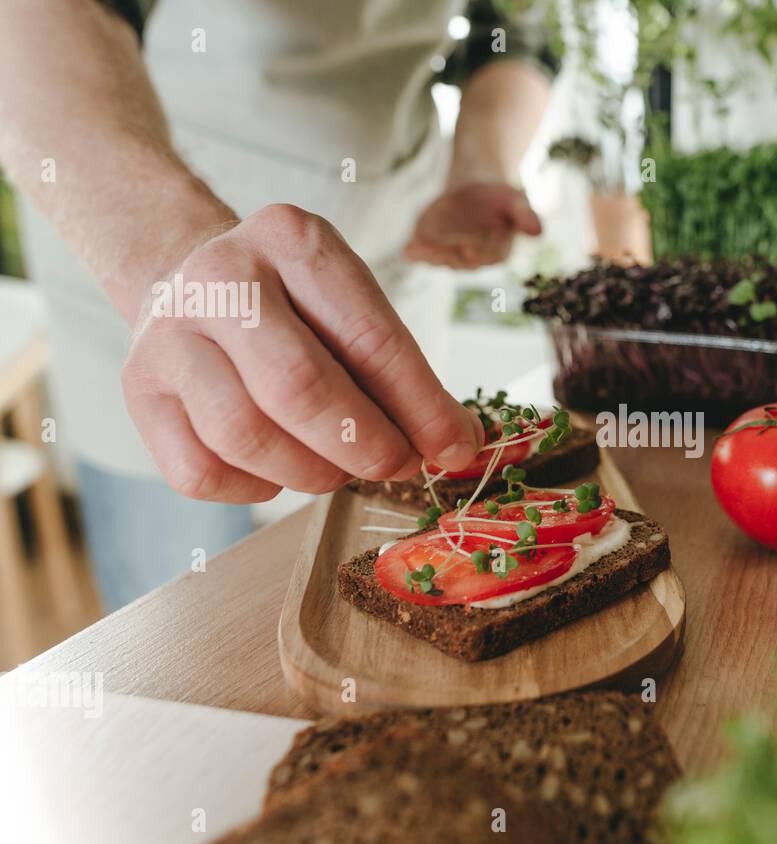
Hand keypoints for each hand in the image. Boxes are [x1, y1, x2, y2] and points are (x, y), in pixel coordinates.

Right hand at [121, 204, 483, 502]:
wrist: (189, 278)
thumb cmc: (295, 305)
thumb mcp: (350, 305)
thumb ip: (400, 372)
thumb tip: (455, 445)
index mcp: (292, 240)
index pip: (369, 336)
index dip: (420, 405)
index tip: (455, 446)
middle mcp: (220, 278)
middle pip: (298, 387)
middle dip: (363, 444)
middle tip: (397, 465)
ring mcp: (168, 335)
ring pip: (244, 435)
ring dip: (311, 473)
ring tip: (339, 470)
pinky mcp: (139, 392)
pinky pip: (200, 472)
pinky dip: (254, 489)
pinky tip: (279, 471)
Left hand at [404, 181, 541, 269]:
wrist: (475, 189)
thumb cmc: (499, 198)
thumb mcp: (515, 201)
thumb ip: (525, 216)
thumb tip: (538, 231)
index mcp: (496, 252)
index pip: (486, 254)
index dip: (477, 251)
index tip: (468, 247)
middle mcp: (473, 259)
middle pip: (460, 259)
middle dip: (446, 254)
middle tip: (433, 248)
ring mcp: (451, 254)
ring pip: (440, 258)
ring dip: (428, 255)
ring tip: (415, 249)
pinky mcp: (433, 247)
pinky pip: (424, 253)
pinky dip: (416, 252)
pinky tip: (407, 250)